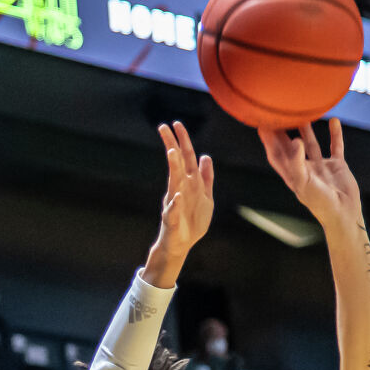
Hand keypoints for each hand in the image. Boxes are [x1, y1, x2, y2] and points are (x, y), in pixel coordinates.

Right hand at [147, 121, 213, 282]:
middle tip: (164, 127)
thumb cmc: (191, 221)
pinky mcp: (173, 220)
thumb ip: (205, 177)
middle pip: (176, 164)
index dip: (183, 141)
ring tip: (171, 153)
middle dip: (172, 146)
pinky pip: (174, 211)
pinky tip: (178, 196)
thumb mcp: (205, 196)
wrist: (181, 245)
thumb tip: (205, 156)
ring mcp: (174, 204)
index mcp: (188, 183)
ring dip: (173, 169)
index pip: (185, 158)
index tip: (176, 124)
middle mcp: (179, 189)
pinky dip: (176, 204)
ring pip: (174, 183)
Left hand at [259, 119, 362, 232]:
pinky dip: (335, 135)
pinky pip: (335, 146)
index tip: (263, 122)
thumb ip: (297, 161)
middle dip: (284, 132)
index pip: (276, 154)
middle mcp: (304, 169)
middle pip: (291, 147)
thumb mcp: (304, 182)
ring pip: (311, 144)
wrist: (343, 213)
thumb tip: (295, 140)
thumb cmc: (320, 202)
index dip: (269, 140)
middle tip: (280, 112)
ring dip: (307, 130)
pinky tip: (334, 121)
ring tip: (304, 112)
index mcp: (292, 175)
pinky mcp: (337, 166)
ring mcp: (320, 167)